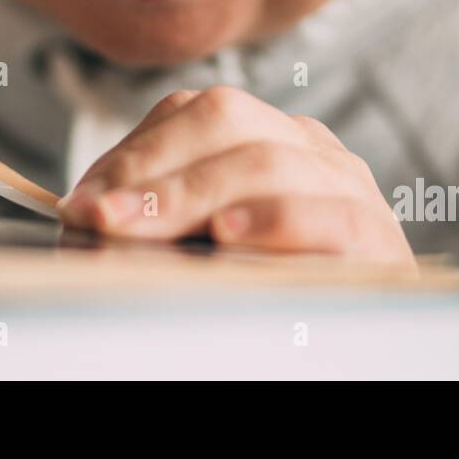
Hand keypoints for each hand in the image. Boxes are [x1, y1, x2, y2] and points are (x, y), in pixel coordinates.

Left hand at [58, 86, 415, 267]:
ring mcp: (352, 189)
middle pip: (230, 121)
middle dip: (153, 171)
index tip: (80, 201)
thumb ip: (163, 219)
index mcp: (275, 138)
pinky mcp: (378, 240)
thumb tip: (84, 213)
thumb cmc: (268, 295)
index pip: (199, 112)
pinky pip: (329, 216)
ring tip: (135, 229)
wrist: (354, 346)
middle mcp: (315, 151)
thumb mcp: (206, 243)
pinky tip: (225, 238)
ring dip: (189, 196)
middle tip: (96, 219)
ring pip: (268, 163)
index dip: (135, 152)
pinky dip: (272, 221)